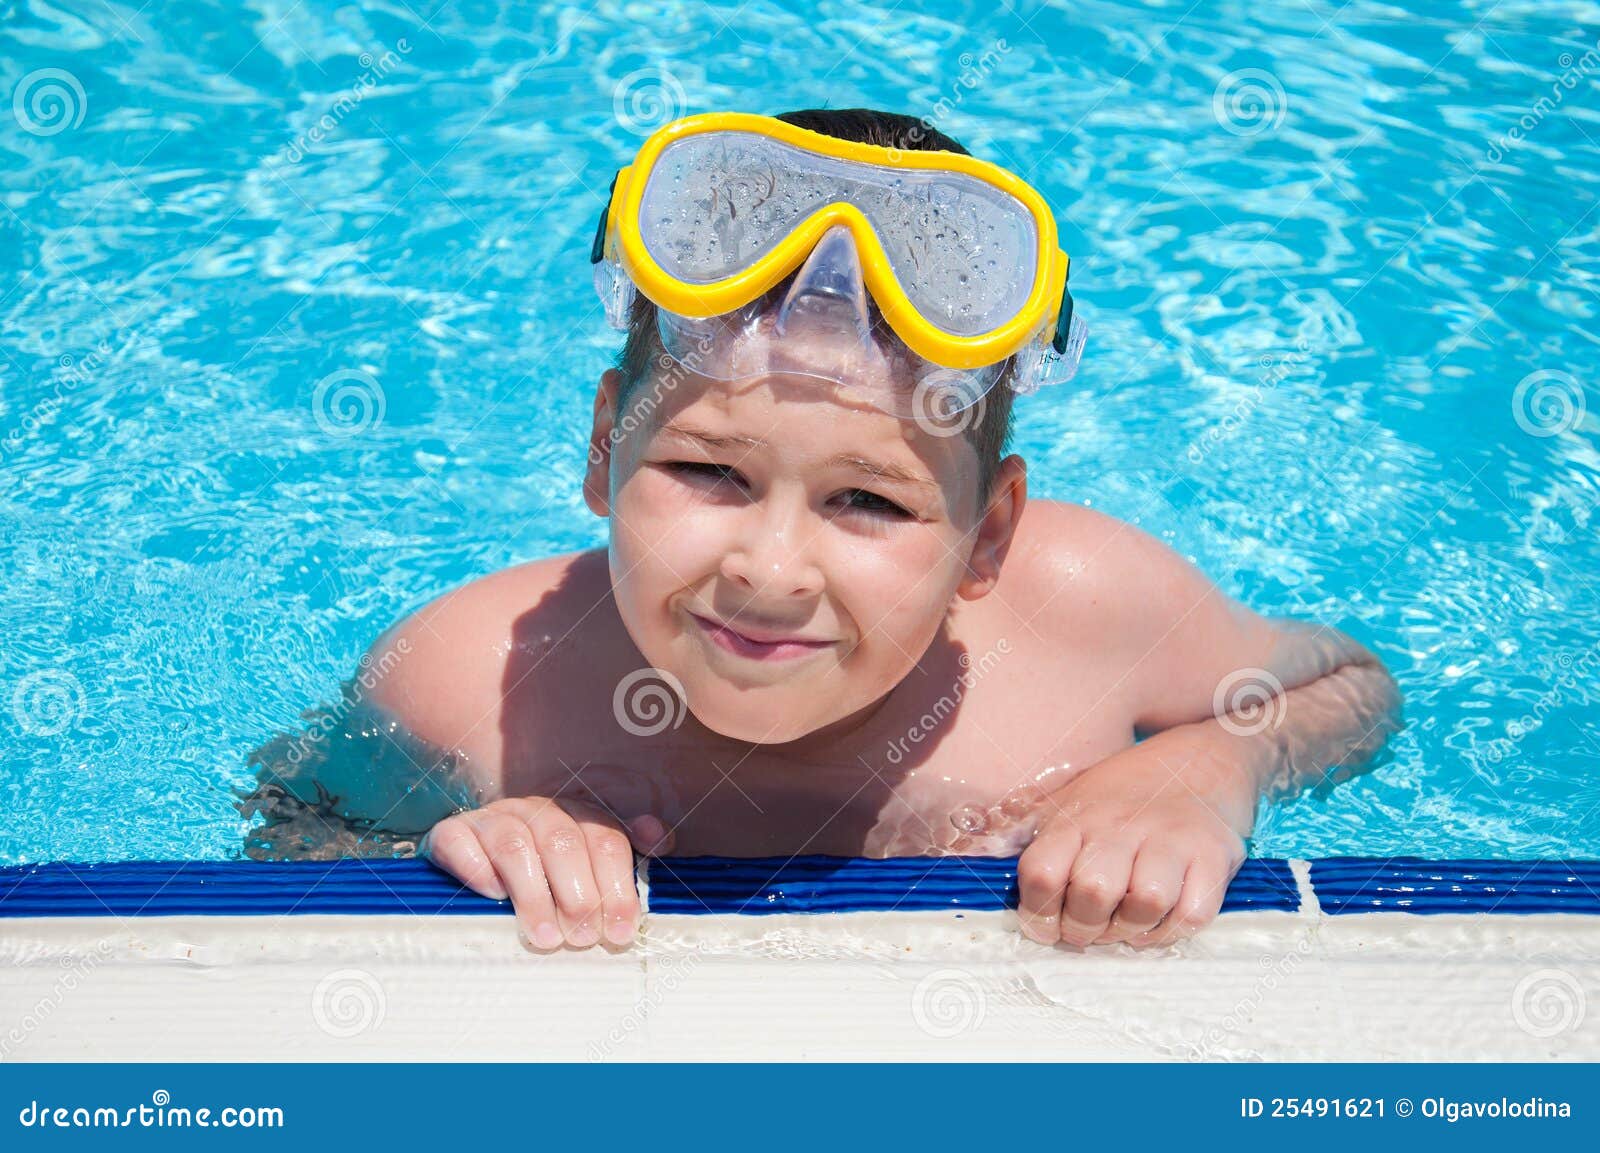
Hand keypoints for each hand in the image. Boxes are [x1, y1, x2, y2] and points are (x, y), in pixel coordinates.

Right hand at [421, 796, 672, 949]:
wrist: (474, 856)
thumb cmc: (544, 871)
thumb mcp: (589, 860)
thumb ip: (626, 853)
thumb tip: (664, 841)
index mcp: (577, 814)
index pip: (606, 841)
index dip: (618, 887)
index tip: (622, 932)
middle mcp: (537, 810)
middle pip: (564, 844)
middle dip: (580, 897)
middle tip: (584, 939)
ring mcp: (493, 818)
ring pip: (516, 846)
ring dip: (533, 895)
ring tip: (546, 939)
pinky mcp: (452, 833)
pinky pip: (461, 841)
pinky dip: (478, 868)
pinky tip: (493, 896)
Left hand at [1015, 736, 1253, 947]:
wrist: (1204, 759)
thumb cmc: (1125, 792)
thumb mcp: (1069, 798)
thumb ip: (1032, 831)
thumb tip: (987, 863)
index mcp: (1078, 816)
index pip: (1041, 873)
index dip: (1037, 915)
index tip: (1045, 928)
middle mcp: (1122, 825)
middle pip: (1091, 893)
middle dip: (1084, 929)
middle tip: (1089, 929)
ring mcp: (1171, 839)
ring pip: (1144, 904)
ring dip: (1131, 930)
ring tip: (1127, 923)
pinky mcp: (1214, 855)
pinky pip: (1193, 912)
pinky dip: (1173, 930)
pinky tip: (1161, 920)